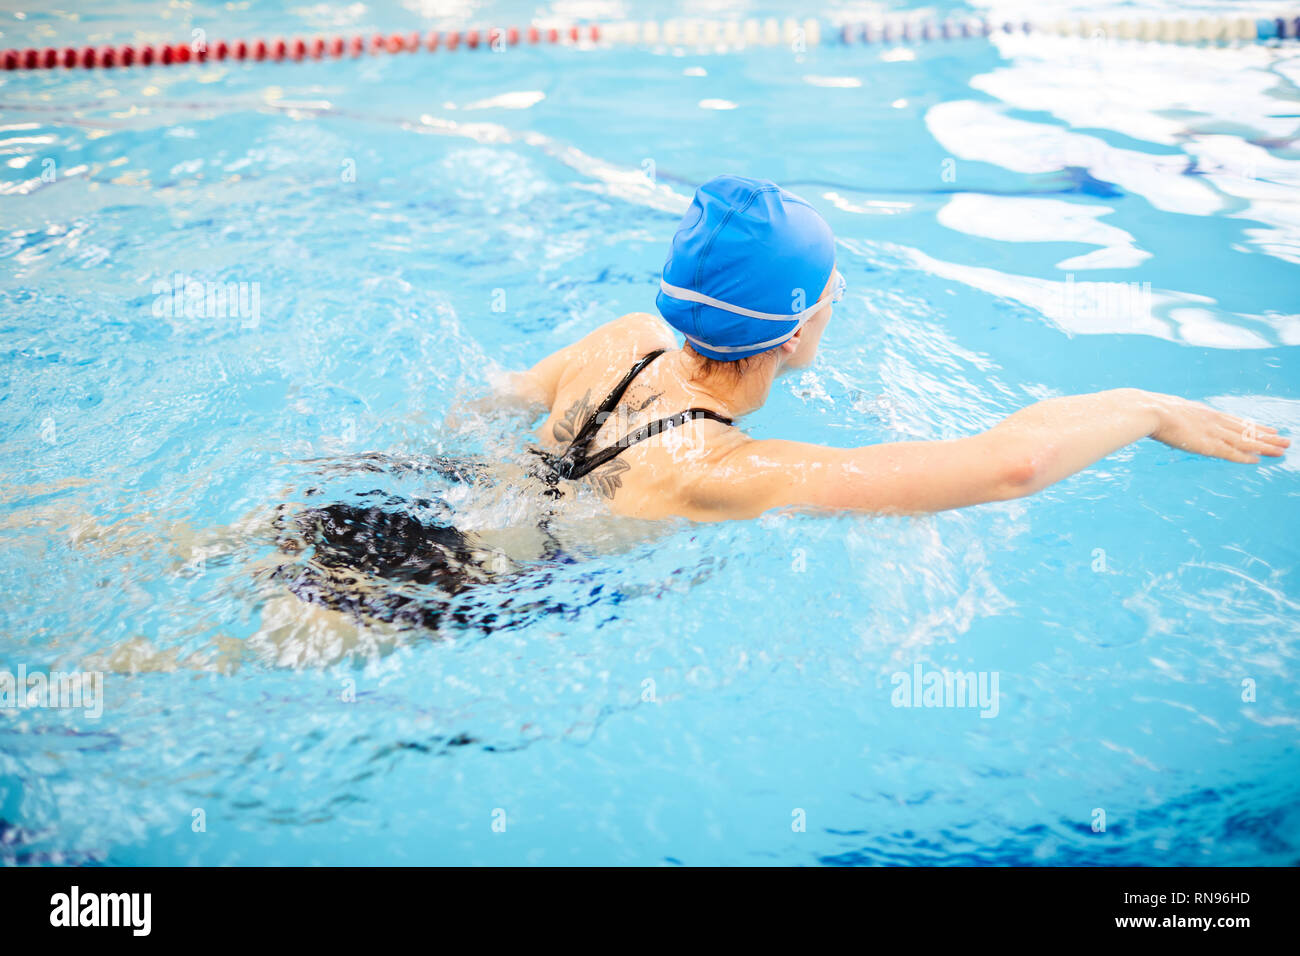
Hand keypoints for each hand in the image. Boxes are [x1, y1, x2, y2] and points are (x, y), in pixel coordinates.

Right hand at [1145, 392, 1289, 462]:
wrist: (1148, 411)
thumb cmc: (1149, 410)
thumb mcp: (1163, 411)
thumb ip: (1170, 417)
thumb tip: (1161, 418)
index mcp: (1202, 413)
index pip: (1233, 421)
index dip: (1251, 426)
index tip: (1266, 429)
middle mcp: (1213, 421)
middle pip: (1245, 429)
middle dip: (1266, 435)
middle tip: (1284, 439)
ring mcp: (1211, 432)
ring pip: (1245, 440)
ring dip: (1265, 445)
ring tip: (1283, 448)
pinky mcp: (1207, 444)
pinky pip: (1231, 452)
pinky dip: (1245, 457)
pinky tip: (1258, 460)